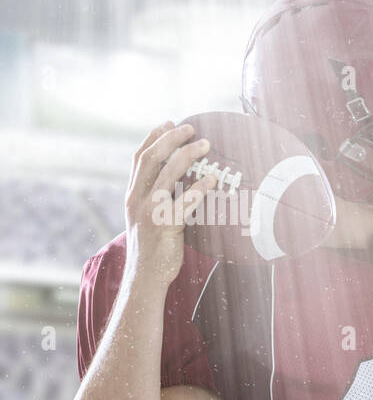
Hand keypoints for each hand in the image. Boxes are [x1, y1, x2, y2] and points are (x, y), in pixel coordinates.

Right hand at [124, 121, 216, 288]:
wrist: (145, 277)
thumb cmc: (154, 248)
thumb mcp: (147, 218)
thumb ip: (157, 199)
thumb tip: (179, 183)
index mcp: (132, 195)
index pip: (139, 158)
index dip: (153, 137)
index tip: (168, 123)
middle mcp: (137, 199)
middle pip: (151, 159)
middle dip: (170, 139)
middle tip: (191, 127)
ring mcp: (149, 212)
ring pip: (166, 176)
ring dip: (186, 156)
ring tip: (205, 144)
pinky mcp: (164, 226)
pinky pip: (183, 203)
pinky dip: (198, 189)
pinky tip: (212, 179)